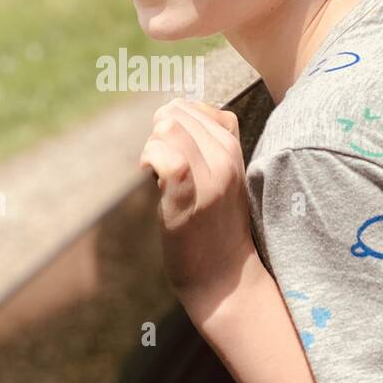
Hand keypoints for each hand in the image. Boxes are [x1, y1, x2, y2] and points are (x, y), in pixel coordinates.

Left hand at [138, 99, 258, 322]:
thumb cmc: (213, 223)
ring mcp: (210, 180)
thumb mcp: (221, 174)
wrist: (223, 276)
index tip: (170, 149)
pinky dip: (151, 161)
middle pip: (177, 113)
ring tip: (154, 171)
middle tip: (158, 164)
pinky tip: (148, 176)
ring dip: (152, 147)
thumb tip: (169, 113)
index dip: (173, 122)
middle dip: (158, 133)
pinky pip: (168, 161)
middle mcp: (226, 158)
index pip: (195, 107)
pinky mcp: (188, 202)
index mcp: (233, 148)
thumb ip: (205, 142)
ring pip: (170, 129)